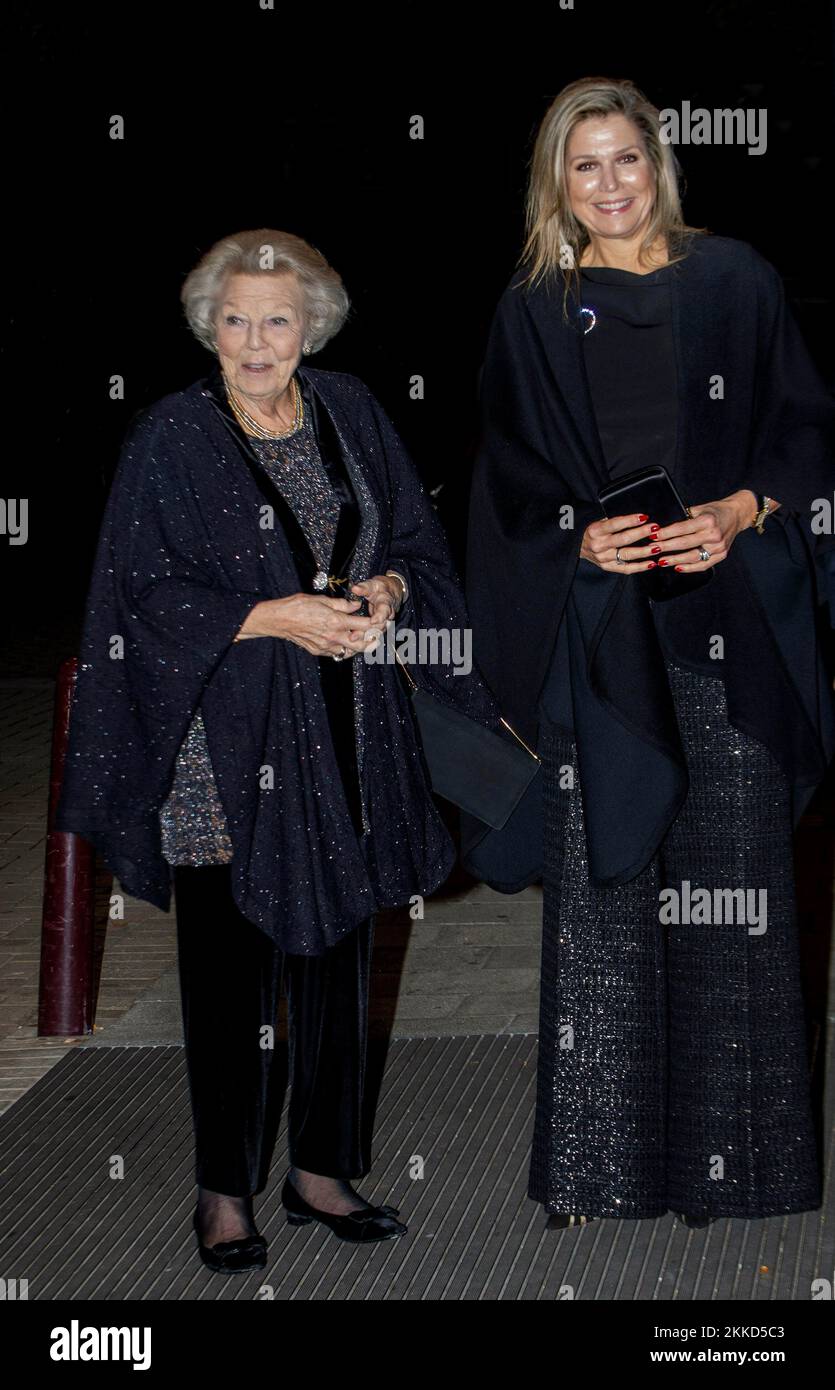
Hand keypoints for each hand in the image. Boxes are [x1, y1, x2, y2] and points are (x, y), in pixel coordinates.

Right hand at [234, 593, 380, 657]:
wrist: (278, 620)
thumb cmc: (297, 606)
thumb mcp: (322, 599)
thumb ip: (342, 604)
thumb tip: (355, 606)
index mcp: (336, 621)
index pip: (365, 625)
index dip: (377, 624)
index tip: (383, 621)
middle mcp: (333, 636)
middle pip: (362, 645)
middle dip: (372, 640)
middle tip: (376, 633)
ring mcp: (326, 646)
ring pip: (350, 651)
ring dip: (357, 645)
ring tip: (359, 636)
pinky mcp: (318, 651)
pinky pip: (336, 653)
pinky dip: (343, 647)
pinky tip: (343, 639)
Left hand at [347, 573, 403, 644]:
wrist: (389, 594)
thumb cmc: (380, 589)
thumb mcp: (373, 585)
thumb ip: (364, 588)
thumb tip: (355, 589)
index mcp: (386, 603)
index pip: (385, 611)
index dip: (379, 617)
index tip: (373, 621)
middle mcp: (387, 615)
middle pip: (380, 626)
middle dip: (368, 632)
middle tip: (354, 635)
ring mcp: (383, 623)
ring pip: (377, 633)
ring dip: (365, 638)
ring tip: (352, 639)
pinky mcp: (379, 628)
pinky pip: (374, 636)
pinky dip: (365, 640)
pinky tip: (354, 644)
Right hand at [580, 511, 661, 572]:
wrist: (576, 546)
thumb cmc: (592, 530)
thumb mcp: (598, 520)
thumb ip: (614, 520)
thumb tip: (638, 517)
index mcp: (595, 531)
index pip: (615, 524)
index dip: (630, 520)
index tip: (644, 517)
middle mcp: (598, 545)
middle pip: (623, 539)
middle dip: (641, 533)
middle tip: (655, 528)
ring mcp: (603, 558)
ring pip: (627, 555)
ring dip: (644, 551)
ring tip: (658, 547)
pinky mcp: (607, 567)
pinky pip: (626, 569)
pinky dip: (640, 567)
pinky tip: (652, 563)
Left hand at [652, 490, 774, 571]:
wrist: (737, 514)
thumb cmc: (716, 510)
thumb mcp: (700, 508)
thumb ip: (684, 517)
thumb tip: (665, 526)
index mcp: (707, 521)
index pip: (681, 529)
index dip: (666, 533)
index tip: (653, 536)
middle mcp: (714, 535)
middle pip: (684, 544)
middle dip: (666, 547)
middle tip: (652, 550)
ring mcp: (719, 547)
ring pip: (692, 557)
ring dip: (675, 560)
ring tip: (661, 561)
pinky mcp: (721, 555)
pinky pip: (703, 565)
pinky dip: (690, 568)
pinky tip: (678, 567)